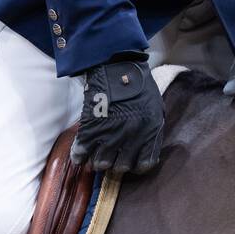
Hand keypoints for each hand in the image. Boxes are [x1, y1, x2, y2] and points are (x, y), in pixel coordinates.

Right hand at [70, 53, 164, 174]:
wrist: (117, 66)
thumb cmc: (139, 86)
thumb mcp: (155, 109)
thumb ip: (153, 131)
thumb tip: (146, 150)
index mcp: (150, 133)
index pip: (145, 164)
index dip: (136, 165)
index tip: (130, 161)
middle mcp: (131, 137)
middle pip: (121, 167)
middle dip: (116, 164)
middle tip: (111, 157)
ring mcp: (110, 134)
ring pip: (101, 163)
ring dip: (97, 162)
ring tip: (95, 157)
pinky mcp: (91, 128)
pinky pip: (81, 152)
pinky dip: (79, 156)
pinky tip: (80, 154)